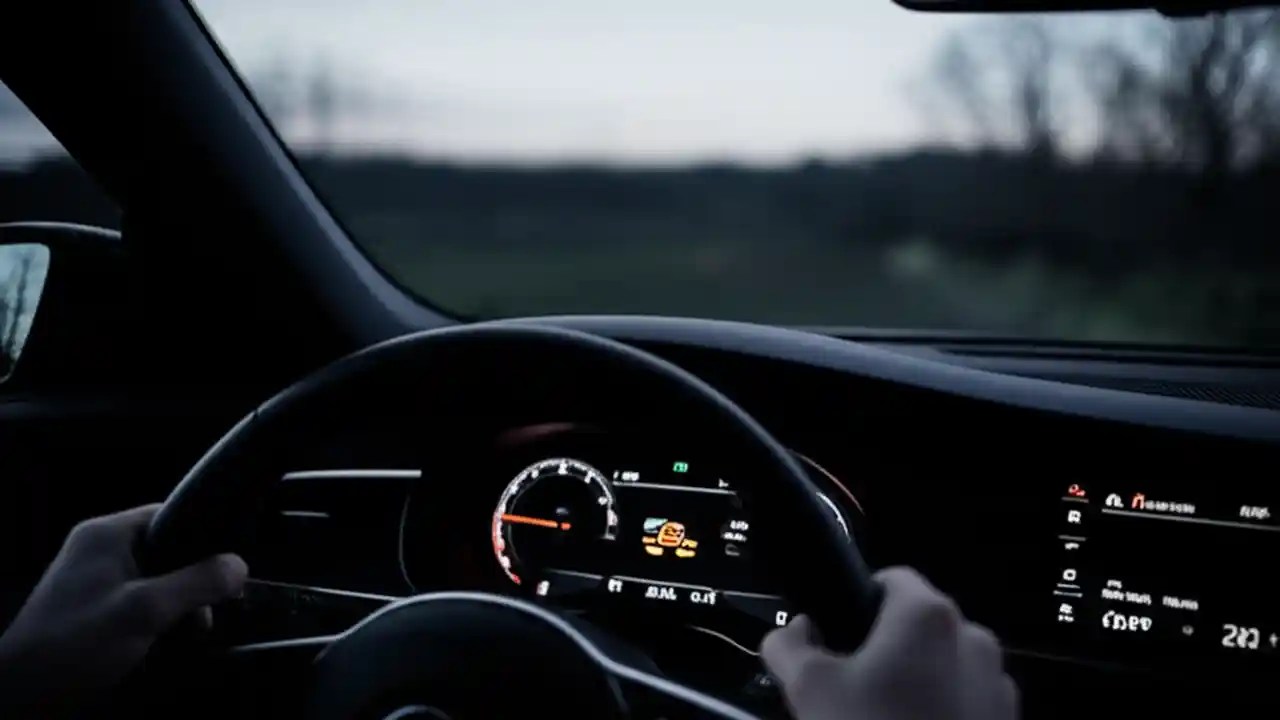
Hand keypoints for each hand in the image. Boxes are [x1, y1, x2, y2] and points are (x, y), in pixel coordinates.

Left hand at [0, 504, 247, 713]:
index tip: (229, 567)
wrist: (21, 694)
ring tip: (188, 631)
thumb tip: (240, 566)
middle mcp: (99, 549)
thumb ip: (197, 583)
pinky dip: (157, 618)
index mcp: (106, 534)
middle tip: (207, 611)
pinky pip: (139, 601)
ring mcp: (93, 580)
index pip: (170, 514)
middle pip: (168, 550)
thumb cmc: (75, 643)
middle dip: (194, 580)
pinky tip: (164, 640)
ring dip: (177, 604)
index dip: (204, 537)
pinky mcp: (92, 608)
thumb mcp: (145, 610)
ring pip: (157, 579)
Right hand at [761, 567, 1017, 719]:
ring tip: (884, 717)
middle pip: (918, 625)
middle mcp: (975, 638)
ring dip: (918, 681)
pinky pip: (968, 701)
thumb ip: (789, 645)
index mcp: (928, 614)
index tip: (839, 640)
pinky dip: (944, 710)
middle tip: (853, 689)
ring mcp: (999, 684)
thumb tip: (796, 631)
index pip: (890, 578)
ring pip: (945, 666)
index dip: (858, 602)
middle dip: (886, 648)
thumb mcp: (808, 689)